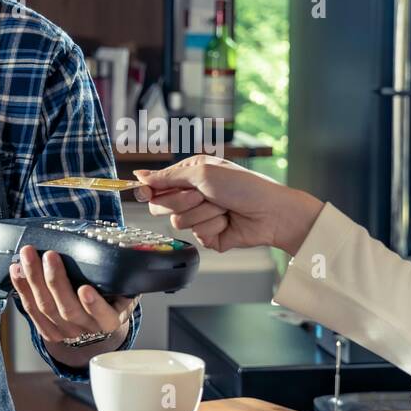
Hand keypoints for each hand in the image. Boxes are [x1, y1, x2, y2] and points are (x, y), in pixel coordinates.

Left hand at [9, 244, 136, 353]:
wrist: (98, 319)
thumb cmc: (111, 295)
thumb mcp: (123, 288)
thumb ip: (119, 276)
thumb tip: (117, 246)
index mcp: (110, 320)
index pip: (104, 316)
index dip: (94, 305)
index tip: (85, 288)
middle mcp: (88, 329)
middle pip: (68, 309)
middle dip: (55, 280)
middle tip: (50, 256)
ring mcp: (66, 332)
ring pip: (46, 308)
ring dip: (33, 280)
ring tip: (27, 257)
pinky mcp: (49, 331)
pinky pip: (32, 311)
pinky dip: (22, 289)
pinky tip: (17, 271)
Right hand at [131, 155, 323, 254]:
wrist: (271, 212)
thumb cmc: (243, 185)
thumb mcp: (203, 173)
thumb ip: (168, 177)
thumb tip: (140, 176)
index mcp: (189, 175)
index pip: (156, 186)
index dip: (150, 191)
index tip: (145, 193)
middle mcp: (192, 195)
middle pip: (161, 207)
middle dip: (183, 201)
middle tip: (203, 195)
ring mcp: (200, 217)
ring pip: (179, 223)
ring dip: (204, 214)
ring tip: (223, 208)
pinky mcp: (209, 236)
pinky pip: (197, 236)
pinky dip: (214, 227)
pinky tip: (228, 221)